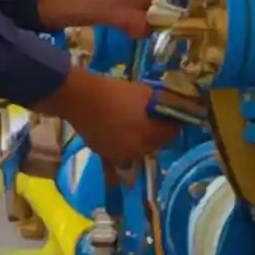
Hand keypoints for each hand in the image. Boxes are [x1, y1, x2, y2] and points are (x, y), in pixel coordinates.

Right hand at [34, 69, 178, 163]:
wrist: (80, 98)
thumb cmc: (114, 92)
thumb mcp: (144, 92)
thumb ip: (163, 103)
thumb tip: (174, 109)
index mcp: (151, 134)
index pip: (173, 133)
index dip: (172, 122)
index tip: (166, 114)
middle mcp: (140, 150)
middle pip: (158, 144)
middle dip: (157, 134)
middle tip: (150, 119)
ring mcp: (122, 156)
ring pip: (140, 152)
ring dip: (141, 143)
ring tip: (132, 127)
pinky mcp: (106, 156)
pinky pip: (119, 162)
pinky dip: (123, 158)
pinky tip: (121, 155)